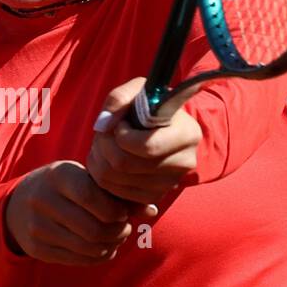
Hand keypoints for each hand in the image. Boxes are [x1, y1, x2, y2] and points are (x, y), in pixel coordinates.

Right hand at [4, 160, 156, 265]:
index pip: (90, 197)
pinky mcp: (37, 248)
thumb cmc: (66, 188)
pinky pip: (76, 260)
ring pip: (86, 247)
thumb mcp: (85, 179)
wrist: (21, 204)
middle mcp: (42, 199)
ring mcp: (37, 226)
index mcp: (57, 175)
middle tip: (124, 229)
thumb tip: (151, 210)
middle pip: (92, 228)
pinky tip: (104, 248)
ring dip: (110, 247)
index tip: (122, 214)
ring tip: (116, 239)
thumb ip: (117, 193)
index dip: (114, 210)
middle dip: (117, 233)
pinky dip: (97, 257)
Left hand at [87, 77, 199, 203]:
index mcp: (187, 134)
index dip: (121, 135)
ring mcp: (169, 184)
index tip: (120, 124)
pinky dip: (103, 176)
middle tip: (105, 134)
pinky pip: (115, 193)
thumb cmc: (150, 106)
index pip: (146, 147)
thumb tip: (103, 124)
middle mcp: (183, 163)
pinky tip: (109, 160)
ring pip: (114, 179)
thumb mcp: (138, 90)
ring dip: (99, 159)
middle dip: (103, 145)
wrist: (163, 129)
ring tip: (105, 144)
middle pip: (124, 164)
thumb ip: (119, 98)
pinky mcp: (154, 196)